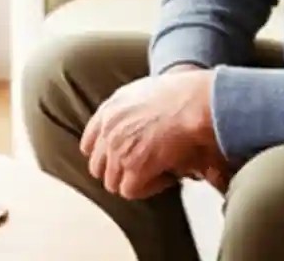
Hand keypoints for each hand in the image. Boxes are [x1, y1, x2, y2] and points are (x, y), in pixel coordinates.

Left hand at [81, 68, 232, 198]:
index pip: (89, 144)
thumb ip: (129, 110)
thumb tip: (135, 130)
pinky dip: (148, 188)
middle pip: (97, 167)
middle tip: (141, 171)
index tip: (119, 160)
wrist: (194, 103)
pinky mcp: (133, 166)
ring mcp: (117, 149)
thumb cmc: (181, 95)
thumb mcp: (143, 92)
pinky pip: (129, 191)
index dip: (104, 156)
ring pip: (112, 182)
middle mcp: (107, 130)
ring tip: (157, 173)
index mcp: (108, 110)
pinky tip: (166, 177)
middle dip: (118, 172)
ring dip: (134, 182)